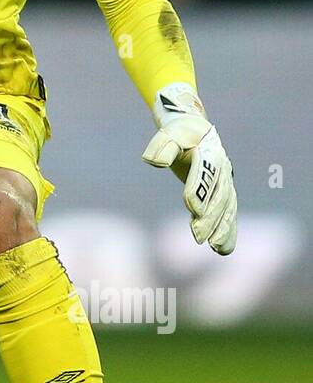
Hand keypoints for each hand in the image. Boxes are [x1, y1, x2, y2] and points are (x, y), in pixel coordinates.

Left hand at [142, 84, 236, 254]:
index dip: (199, 189)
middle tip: (196, 235)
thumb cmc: (180, 134)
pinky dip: (228, 231)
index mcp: (209, 151)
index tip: (191, 208)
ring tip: (214, 246)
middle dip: (209, 216)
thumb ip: (162, 146)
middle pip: (218, 195)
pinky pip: (229, 214)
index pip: (206, 171)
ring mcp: (226, 182)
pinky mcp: (225, 194)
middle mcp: (222, 168)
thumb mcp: (170, 134)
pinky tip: (222, 250)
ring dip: (222, 227)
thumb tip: (152, 160)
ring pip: (227, 207)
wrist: (197, 132)